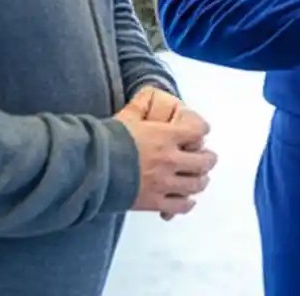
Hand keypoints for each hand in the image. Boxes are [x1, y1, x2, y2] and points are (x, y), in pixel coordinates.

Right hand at [118, 87, 213, 219]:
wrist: (91, 167)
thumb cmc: (108, 140)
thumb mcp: (126, 117)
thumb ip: (141, 106)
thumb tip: (147, 93)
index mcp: (165, 136)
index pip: (198, 131)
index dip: (201, 130)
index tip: (199, 132)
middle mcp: (170, 160)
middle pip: (204, 162)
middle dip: (208, 159)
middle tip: (207, 158)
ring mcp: (163, 183)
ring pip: (195, 185)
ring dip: (200, 180)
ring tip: (199, 178)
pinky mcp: (154, 202)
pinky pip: (180, 206)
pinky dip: (187, 202)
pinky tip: (187, 199)